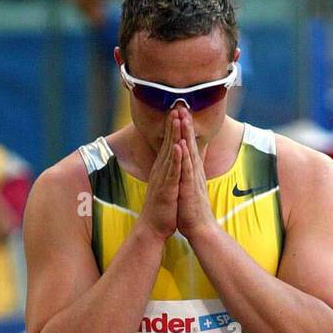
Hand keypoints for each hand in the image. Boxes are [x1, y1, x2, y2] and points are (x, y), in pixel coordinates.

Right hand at [137, 111, 181, 242]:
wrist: (153, 228)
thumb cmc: (162, 208)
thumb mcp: (167, 185)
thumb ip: (169, 171)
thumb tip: (172, 161)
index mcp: (163, 169)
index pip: (169, 143)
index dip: (173, 126)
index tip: (178, 109)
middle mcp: (161, 170)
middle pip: (168, 142)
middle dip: (173, 123)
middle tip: (177, 104)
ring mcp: (163, 179)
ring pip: (170, 153)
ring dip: (174, 135)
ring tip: (177, 118)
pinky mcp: (167, 189)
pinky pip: (172, 172)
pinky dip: (176, 159)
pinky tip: (179, 146)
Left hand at [175, 108, 215, 239]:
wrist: (201, 229)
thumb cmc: (194, 210)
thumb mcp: (192, 187)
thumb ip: (192, 173)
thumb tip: (192, 163)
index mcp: (193, 170)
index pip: (189, 145)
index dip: (185, 128)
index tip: (182, 110)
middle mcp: (195, 171)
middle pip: (190, 143)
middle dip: (186, 124)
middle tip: (182, 104)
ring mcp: (193, 178)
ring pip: (190, 152)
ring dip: (186, 134)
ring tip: (183, 117)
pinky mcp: (190, 188)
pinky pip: (186, 171)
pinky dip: (184, 157)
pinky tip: (181, 145)